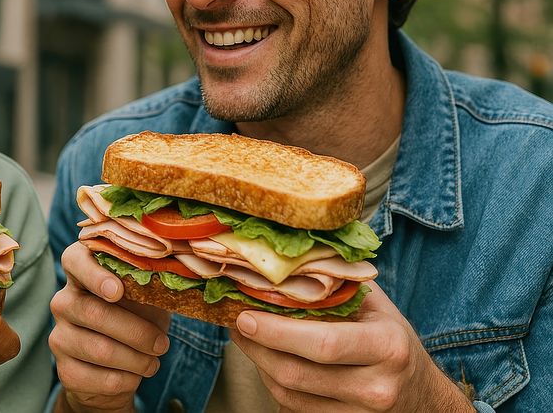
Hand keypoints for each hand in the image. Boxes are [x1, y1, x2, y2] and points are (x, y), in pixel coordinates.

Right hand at [49, 242, 170, 412]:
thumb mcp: (145, 297)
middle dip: (136, 331)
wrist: (118, 368)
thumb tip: (168, 283)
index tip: (118, 291)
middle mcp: (63, 301)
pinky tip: (135, 374)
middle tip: (162, 344)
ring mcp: (60, 336)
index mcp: (81, 272)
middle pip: (94, 313)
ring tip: (153, 361)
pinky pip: (100, 379)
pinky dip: (127, 380)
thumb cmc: (135, 318)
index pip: (75, 260)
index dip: (95, 275)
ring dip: (137, 360)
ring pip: (100, 350)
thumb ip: (148, 286)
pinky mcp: (64, 370)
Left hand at [230, 281, 474, 411]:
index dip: (276, 331)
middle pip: (297, 373)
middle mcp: (377, 387)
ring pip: (289, 394)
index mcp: (387, 346)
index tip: (245, 316)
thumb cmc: (391, 338)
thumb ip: (337, 284)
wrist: (421, 394)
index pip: (322, 343)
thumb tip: (285, 259)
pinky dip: (275, 384)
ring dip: (260, 365)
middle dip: (257, 347)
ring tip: (248, 339)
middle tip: (236, 324)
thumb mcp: (376, 307)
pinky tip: (269, 361)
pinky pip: (294, 408)